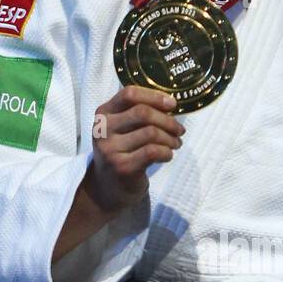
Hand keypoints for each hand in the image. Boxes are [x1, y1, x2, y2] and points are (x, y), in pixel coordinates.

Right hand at [89, 85, 184, 212]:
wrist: (108, 187)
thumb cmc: (123, 151)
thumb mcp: (123, 128)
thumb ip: (139, 113)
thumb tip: (170, 104)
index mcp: (103, 113)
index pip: (129, 94)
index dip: (154, 96)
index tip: (173, 105)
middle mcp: (103, 129)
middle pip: (143, 113)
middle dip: (168, 121)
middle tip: (180, 130)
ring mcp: (110, 149)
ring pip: (151, 133)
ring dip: (171, 138)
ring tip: (176, 144)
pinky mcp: (122, 167)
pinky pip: (153, 152)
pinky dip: (167, 152)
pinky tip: (167, 155)